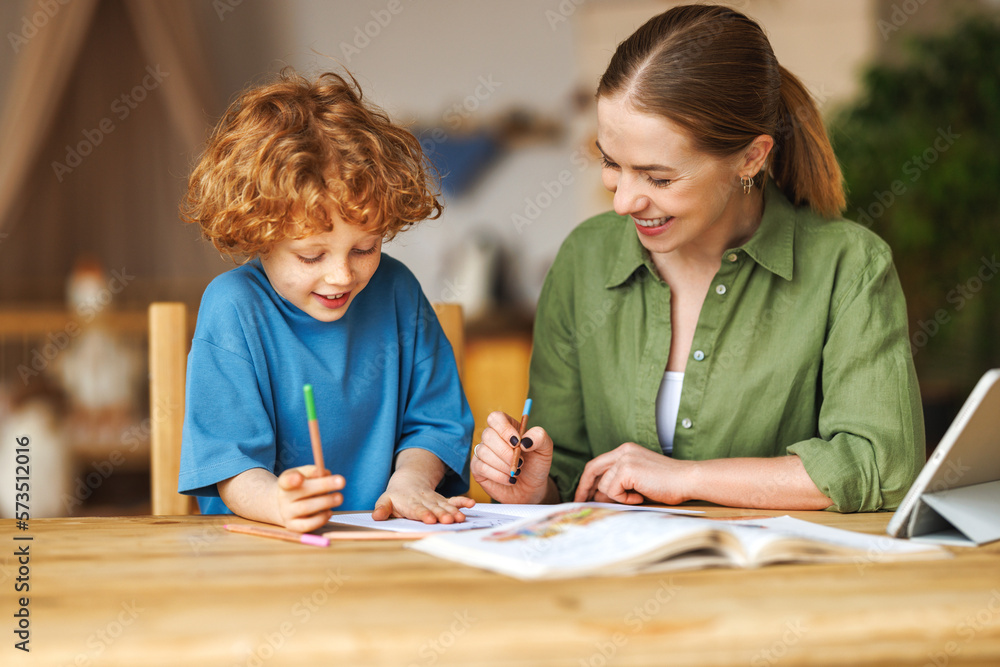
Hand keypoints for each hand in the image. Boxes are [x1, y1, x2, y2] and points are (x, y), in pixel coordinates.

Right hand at [275, 465, 344, 531]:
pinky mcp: (294, 527)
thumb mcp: (304, 475)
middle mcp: (283, 498)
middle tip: (342, 481)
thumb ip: (313, 472)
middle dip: (323, 485)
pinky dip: (321, 519)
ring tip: (339, 497)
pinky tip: (329, 512)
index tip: (299, 477)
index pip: (286, 480)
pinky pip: (307, 525)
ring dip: (326, 502)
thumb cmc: (301, 487)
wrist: (288, 507)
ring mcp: (287, 514)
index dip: (292, 479)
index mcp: (285, 482)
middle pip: (302, 492)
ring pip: (306, 508)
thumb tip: (325, 473)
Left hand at [372, 469, 473, 523]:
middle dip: (442, 514)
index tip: (429, 519)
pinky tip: (471, 504)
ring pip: (446, 506)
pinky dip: (462, 502)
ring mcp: (435, 501)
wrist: (409, 481)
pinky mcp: (443, 501)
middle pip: (434, 508)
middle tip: (448, 520)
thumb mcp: (385, 500)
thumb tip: (376, 517)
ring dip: (454, 512)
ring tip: (461, 518)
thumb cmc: (396, 496)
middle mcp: (425, 501)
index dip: (423, 514)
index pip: (417, 509)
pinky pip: (454, 500)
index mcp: (410, 502)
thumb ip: (382, 509)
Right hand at [471, 410, 553, 503]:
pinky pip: (480, 467)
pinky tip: (510, 479)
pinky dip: (498, 475)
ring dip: (503, 465)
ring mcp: (483, 452)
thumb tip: (525, 440)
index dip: (504, 429)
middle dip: (505, 451)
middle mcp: (492, 437)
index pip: (495, 418)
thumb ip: (539, 437)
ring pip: (483, 451)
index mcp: (507, 427)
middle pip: (488, 434)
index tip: (517, 442)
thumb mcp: (545, 449)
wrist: (532, 488)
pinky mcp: (477, 468)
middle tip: (521, 462)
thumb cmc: (536, 465)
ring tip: (516, 472)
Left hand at [573, 442, 693, 504]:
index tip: (582, 494)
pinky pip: (613, 491)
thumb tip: (597, 496)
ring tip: (639, 496)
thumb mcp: (638, 481)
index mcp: (626, 451)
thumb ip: (619, 484)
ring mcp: (624, 459)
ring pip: (604, 485)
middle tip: (580, 503)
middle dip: (584, 488)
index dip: (587, 480)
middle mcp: (623, 451)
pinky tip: (641, 496)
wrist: (688, 480)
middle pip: (592, 470)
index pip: (598, 464)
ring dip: (619, 497)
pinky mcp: (627, 469)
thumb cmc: (668, 484)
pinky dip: (625, 499)